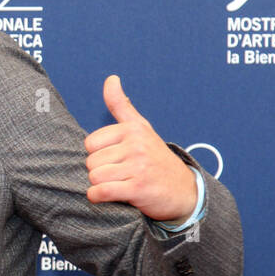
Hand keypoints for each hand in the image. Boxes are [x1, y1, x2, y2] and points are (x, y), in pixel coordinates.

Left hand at [84, 75, 198, 222]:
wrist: (184, 191)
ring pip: (94, 176)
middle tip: (120, 174)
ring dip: (100, 186)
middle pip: (91, 161)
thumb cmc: (156, 159)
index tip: (115, 159)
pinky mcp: (138, 188)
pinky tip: (106, 196)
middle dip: (100, 171)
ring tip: (119, 184)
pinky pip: (101, 191)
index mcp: (133, 129)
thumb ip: (121, 105)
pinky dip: (97, 197)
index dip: (98, 154)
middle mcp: (136, 145)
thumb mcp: (141, 128)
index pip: (90, 143)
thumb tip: (111, 78)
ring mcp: (138, 166)